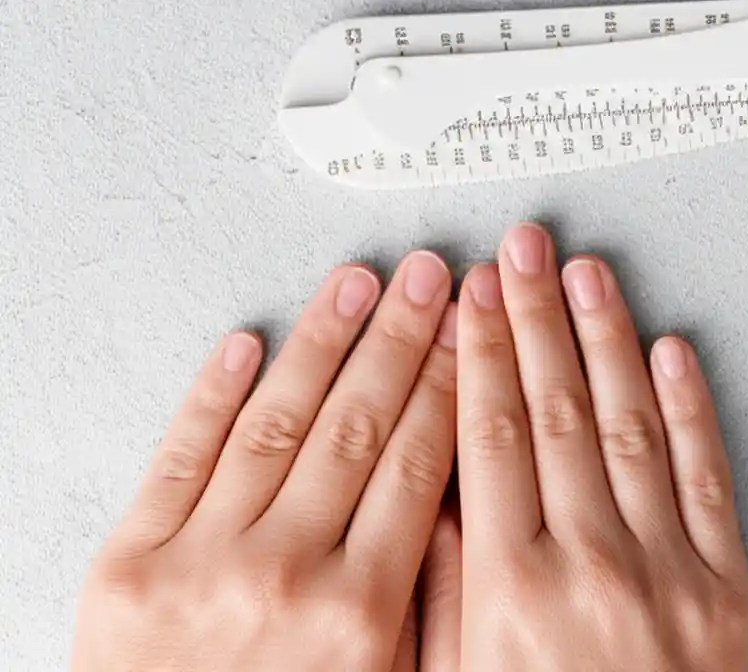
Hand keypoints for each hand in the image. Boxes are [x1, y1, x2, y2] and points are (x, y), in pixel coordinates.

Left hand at [71, 253, 462, 670]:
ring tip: (358, 285)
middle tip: (431, 280)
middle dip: (403, 339)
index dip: (452, 384)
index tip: (473, 333)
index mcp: (358, 611)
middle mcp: (284, 573)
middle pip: (358, 425)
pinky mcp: (129, 562)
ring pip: (277, 422)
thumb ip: (430, 605)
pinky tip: (248, 344)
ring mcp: (200, 560)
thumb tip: (457, 510)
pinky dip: (213, 393)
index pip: (419, 463)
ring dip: (324, 342)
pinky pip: (180, 455)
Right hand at [455, 224, 747, 670]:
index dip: (479, 353)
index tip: (471, 299)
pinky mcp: (727, 589)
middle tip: (523, 255)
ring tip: (589, 278)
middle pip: (552, 411)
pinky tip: (672, 353)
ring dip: (606, 341)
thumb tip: (434, 490)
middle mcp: (592, 567)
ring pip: (629, 427)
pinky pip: (708, 479)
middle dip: (535, 318)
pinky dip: (692, 409)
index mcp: (513, 591)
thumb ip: (440, 587)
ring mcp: (667, 572)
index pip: (487, 436)